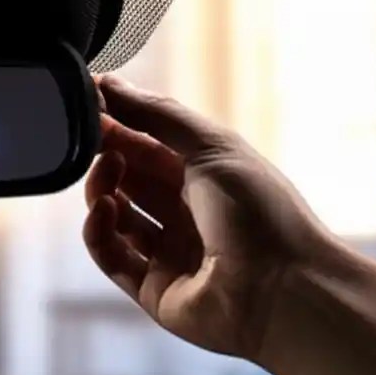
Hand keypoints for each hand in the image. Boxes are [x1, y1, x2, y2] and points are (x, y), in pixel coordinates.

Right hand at [83, 75, 342, 362]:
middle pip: (130, 179)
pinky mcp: (151, 289)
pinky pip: (112, 255)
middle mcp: (187, 214)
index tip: (89, 104)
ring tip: (106, 174)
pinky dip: (99, 231)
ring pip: (115, 216)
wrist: (286, 291)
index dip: (120, 125)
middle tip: (89, 139)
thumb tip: (107, 83)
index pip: (150, 144)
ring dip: (102, 190)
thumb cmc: (261, 211)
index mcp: (207, 177)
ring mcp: (169, 253)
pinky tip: (102, 209)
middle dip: (108, 156)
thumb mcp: (211, 146)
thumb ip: (156, 114)